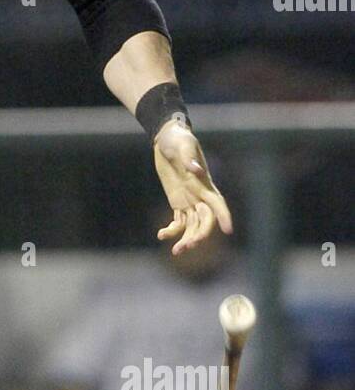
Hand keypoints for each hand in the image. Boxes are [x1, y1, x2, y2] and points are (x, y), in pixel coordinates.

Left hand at [153, 120, 232, 254]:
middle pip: (205, 220)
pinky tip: (161, 235)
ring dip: (187, 238)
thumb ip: (189, 157)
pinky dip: (172, 230)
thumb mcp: (183, 144)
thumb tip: (195, 170)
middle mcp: (200, 195)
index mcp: (204, 184)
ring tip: (176, 251)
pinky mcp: (178, 202)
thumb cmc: (178, 139)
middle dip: (199, 235)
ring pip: (193, 225)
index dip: (223, 216)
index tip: (228, 230)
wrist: (167, 138)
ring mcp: (190, 200)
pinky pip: (178, 221)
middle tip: (187, 246)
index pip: (217, 203)